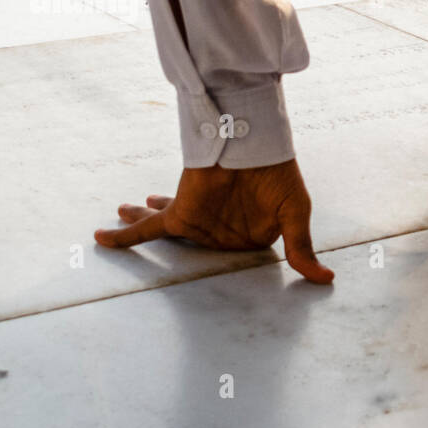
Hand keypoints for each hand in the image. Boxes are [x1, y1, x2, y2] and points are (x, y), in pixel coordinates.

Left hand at [94, 158, 333, 283]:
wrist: (252, 140)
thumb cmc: (279, 174)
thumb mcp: (295, 214)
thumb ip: (301, 249)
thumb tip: (328, 280)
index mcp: (251, 237)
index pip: (236, 259)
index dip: (227, 272)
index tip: (220, 288)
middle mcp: (221, 233)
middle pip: (193, 250)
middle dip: (174, 249)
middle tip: (154, 263)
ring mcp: (199, 224)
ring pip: (166, 237)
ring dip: (140, 225)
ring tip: (118, 220)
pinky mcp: (179, 214)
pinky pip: (147, 231)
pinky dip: (124, 238)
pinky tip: (99, 240)